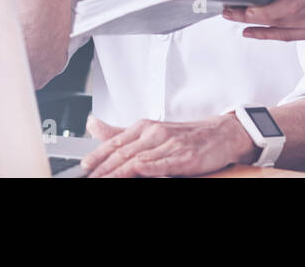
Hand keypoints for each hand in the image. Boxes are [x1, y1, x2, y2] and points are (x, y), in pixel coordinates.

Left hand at [80, 114, 254, 177]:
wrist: (221, 134)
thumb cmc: (185, 135)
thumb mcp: (151, 130)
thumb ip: (120, 132)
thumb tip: (92, 125)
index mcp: (145, 127)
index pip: (114, 142)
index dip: (97, 155)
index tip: (83, 167)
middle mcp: (155, 133)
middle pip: (122, 152)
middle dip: (103, 168)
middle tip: (88, 177)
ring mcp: (169, 145)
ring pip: (137, 159)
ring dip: (118, 172)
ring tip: (104, 179)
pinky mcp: (184, 157)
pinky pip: (161, 163)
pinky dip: (147, 167)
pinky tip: (135, 171)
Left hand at [222, 0, 304, 40]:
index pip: (278, 9)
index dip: (255, 13)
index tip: (239, 8)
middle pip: (276, 22)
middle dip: (249, 18)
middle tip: (229, 12)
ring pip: (282, 32)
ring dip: (258, 28)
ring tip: (239, 23)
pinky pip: (292, 37)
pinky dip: (273, 35)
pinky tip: (259, 33)